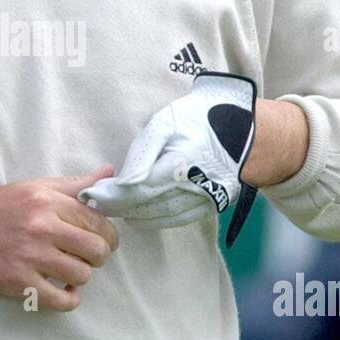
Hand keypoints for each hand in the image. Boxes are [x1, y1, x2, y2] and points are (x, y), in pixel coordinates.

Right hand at [0, 166, 119, 312]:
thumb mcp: (32, 188)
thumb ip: (72, 184)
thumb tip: (108, 173)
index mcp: (46, 200)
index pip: (97, 220)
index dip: (106, 234)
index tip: (101, 239)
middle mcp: (41, 226)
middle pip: (97, 249)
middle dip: (98, 256)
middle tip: (86, 257)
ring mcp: (30, 256)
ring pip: (83, 274)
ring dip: (80, 276)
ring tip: (67, 271)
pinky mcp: (19, 283)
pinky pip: (62, 300)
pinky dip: (68, 299)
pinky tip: (62, 291)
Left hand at [78, 71, 258, 246]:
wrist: (247, 130)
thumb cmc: (200, 119)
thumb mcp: (166, 123)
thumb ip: (142, 153)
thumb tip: (123, 182)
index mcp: (180, 163)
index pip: (136, 189)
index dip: (112, 195)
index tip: (91, 195)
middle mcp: (193, 186)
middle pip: (145, 204)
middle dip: (118, 205)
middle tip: (96, 204)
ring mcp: (205, 199)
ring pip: (161, 215)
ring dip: (135, 214)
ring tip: (115, 209)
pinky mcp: (212, 205)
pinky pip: (178, 219)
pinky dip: (157, 219)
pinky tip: (141, 216)